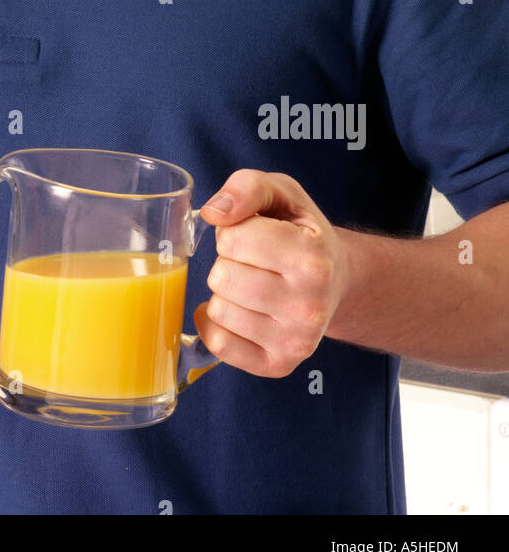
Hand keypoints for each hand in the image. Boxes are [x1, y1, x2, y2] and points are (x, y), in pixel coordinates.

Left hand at [193, 170, 350, 376]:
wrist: (338, 280)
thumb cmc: (301, 232)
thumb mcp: (282, 193)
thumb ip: (247, 187)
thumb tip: (213, 212)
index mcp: (312, 258)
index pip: (231, 238)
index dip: (234, 230)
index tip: (255, 234)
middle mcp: (309, 305)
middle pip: (222, 277)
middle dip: (228, 262)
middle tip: (254, 262)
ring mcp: (296, 341)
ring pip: (218, 310)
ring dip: (225, 292)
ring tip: (253, 284)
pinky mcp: (279, 365)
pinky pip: (219, 344)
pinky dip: (215, 324)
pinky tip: (237, 310)